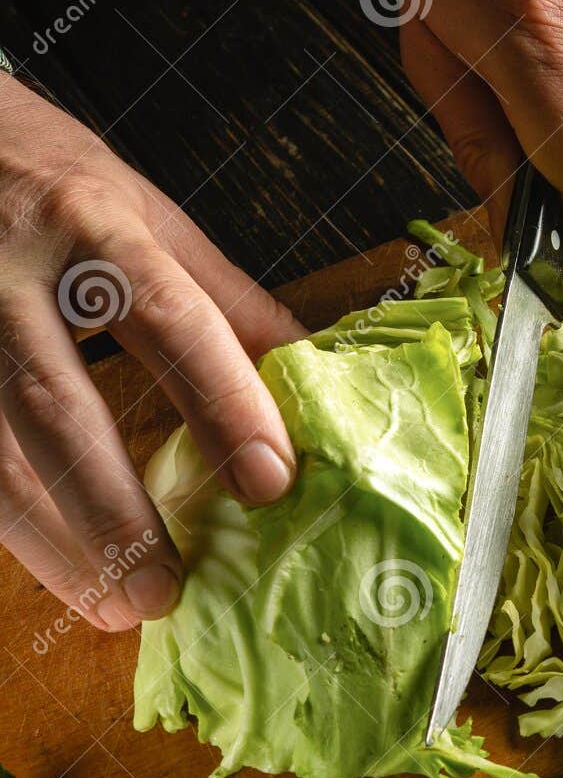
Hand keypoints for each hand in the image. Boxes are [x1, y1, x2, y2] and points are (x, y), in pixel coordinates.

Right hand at [0, 77, 302, 628]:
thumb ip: (221, 295)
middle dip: (111, 509)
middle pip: (55, 404)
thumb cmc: (43, 172)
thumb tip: (316, 367)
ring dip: (50, 541)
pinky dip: (5, 518)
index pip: (166, 316)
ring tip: (111, 604)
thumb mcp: (139, 207)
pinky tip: (49, 566)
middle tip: (166, 590)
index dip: (221, 400)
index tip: (270, 480)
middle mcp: (8, 271)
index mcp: (93, 224)